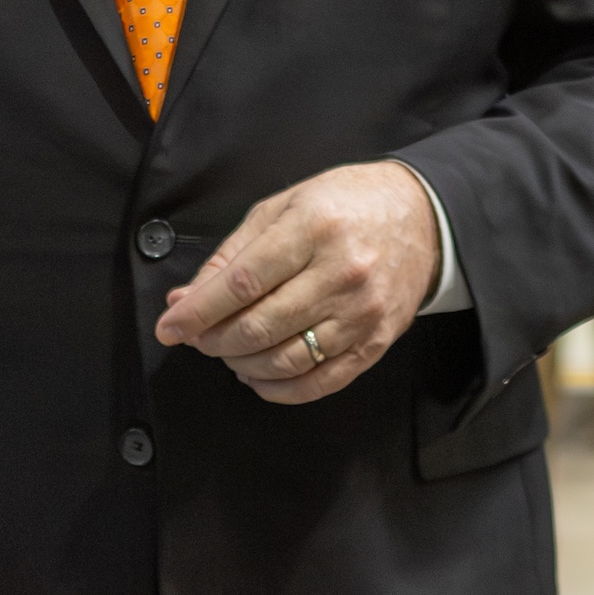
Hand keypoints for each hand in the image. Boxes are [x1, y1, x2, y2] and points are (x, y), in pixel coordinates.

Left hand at [153, 162, 440, 403]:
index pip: (243, 283)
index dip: (198, 311)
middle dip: (214, 340)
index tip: (170, 326)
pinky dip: (278, 389)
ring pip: (284, 360)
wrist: (423, 218)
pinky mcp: (375, 343)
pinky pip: (319, 383)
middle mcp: (341, 272)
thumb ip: (233, 254)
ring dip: (241, 364)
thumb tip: (186, 298)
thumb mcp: (284, 207)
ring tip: (228, 351)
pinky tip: (258, 375)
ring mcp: (362, 313)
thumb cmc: (346, 205)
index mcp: (313, 228)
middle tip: (197, 338)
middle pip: (259, 326)